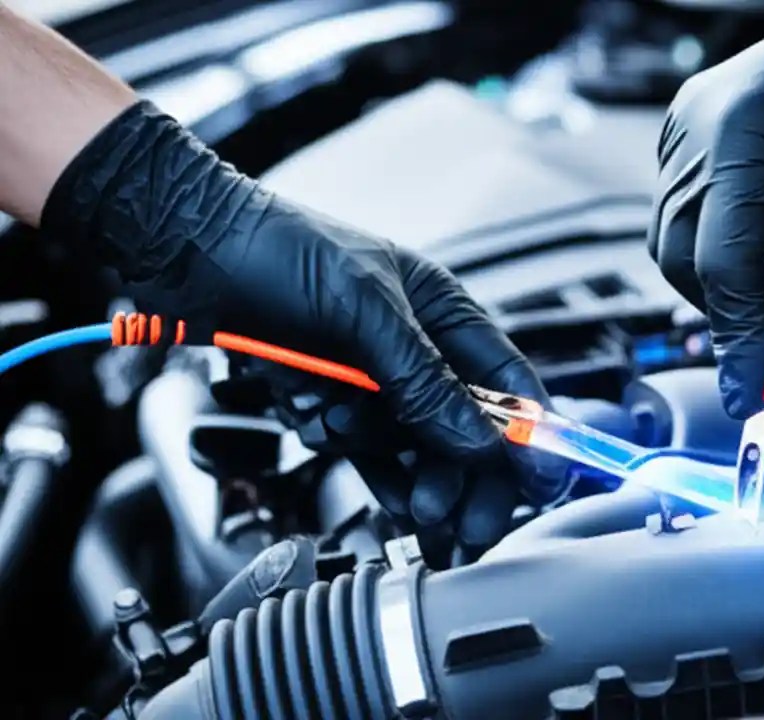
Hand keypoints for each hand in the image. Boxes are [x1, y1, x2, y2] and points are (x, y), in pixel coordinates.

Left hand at [42, 101, 555, 554]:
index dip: (529, 435)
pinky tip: (354, 460)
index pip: (509, 384)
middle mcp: (419, 349)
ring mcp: (375, 378)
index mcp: (445, 313)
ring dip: (411, 473)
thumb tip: (480, 436)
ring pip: (416, 448)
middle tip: (458, 516)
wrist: (185, 248)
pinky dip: (362, 460)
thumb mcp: (362, 309)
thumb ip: (423, 377)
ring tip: (409, 500)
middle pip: (467, 430)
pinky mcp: (334, 400)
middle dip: (466, 476)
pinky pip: (366, 451)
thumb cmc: (277, 249)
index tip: (537, 484)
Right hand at [649, 0, 763, 417]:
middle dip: (735, 307)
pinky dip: (733, 243)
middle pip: (684, 259)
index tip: (756, 396)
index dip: (740, 339)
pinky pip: (694, 211)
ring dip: (734, 276)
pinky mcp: (696, 135)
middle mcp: (696, 129)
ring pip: (681, 241)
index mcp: (738, 135)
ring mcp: (688, 129)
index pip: (720, 265)